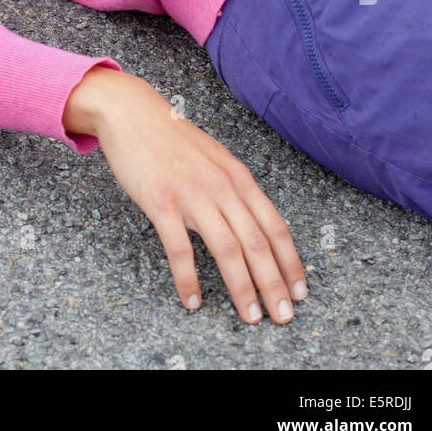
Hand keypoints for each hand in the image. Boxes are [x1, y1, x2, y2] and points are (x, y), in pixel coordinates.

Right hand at [70, 70, 307, 323]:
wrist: (131, 113)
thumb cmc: (171, 139)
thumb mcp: (213, 158)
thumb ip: (232, 188)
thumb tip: (252, 221)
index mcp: (237, 177)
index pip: (274, 225)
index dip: (290, 261)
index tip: (299, 291)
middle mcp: (221, 186)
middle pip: (256, 242)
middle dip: (273, 284)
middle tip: (283, 317)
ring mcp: (192, 194)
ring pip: (228, 249)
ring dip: (242, 288)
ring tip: (251, 317)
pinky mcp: (162, 202)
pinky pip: (180, 249)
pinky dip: (189, 279)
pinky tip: (193, 300)